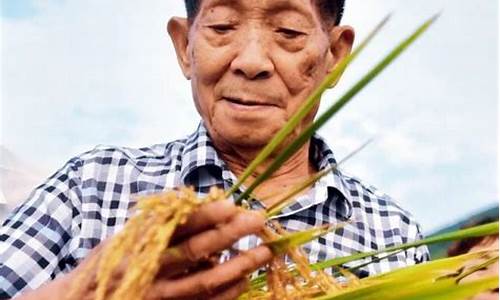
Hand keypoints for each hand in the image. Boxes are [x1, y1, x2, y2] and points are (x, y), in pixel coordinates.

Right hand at [16, 200, 270, 299]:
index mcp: (140, 244)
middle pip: (196, 251)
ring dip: (238, 266)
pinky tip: (244, 280)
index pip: (178, 226)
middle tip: (258, 220)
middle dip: (230, 234)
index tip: (232, 203)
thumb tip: (193, 201)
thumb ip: (156, 222)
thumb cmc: (107, 265)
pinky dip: (226, 294)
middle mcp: (150, 270)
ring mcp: (159, 296)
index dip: (206, 215)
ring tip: (263, 252)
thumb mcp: (124, 237)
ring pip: (204, 282)